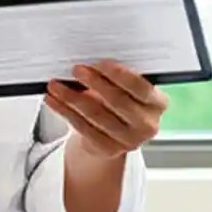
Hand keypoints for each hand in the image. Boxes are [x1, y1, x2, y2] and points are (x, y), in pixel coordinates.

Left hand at [44, 60, 168, 158]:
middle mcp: (147, 124)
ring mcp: (129, 140)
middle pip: (117, 101)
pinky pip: (83, 128)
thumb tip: (92, 61)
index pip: (140, 87)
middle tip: (76, 69)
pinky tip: (54, 101)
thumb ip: (118, 76)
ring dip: (72, 98)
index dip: (119, 74)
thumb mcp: (127, 87)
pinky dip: (66, 112)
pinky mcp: (109, 150)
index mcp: (158, 103)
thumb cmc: (122, 100)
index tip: (99, 63)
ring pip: (96, 115)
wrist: (116, 133)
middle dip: (94, 83)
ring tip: (56, 85)